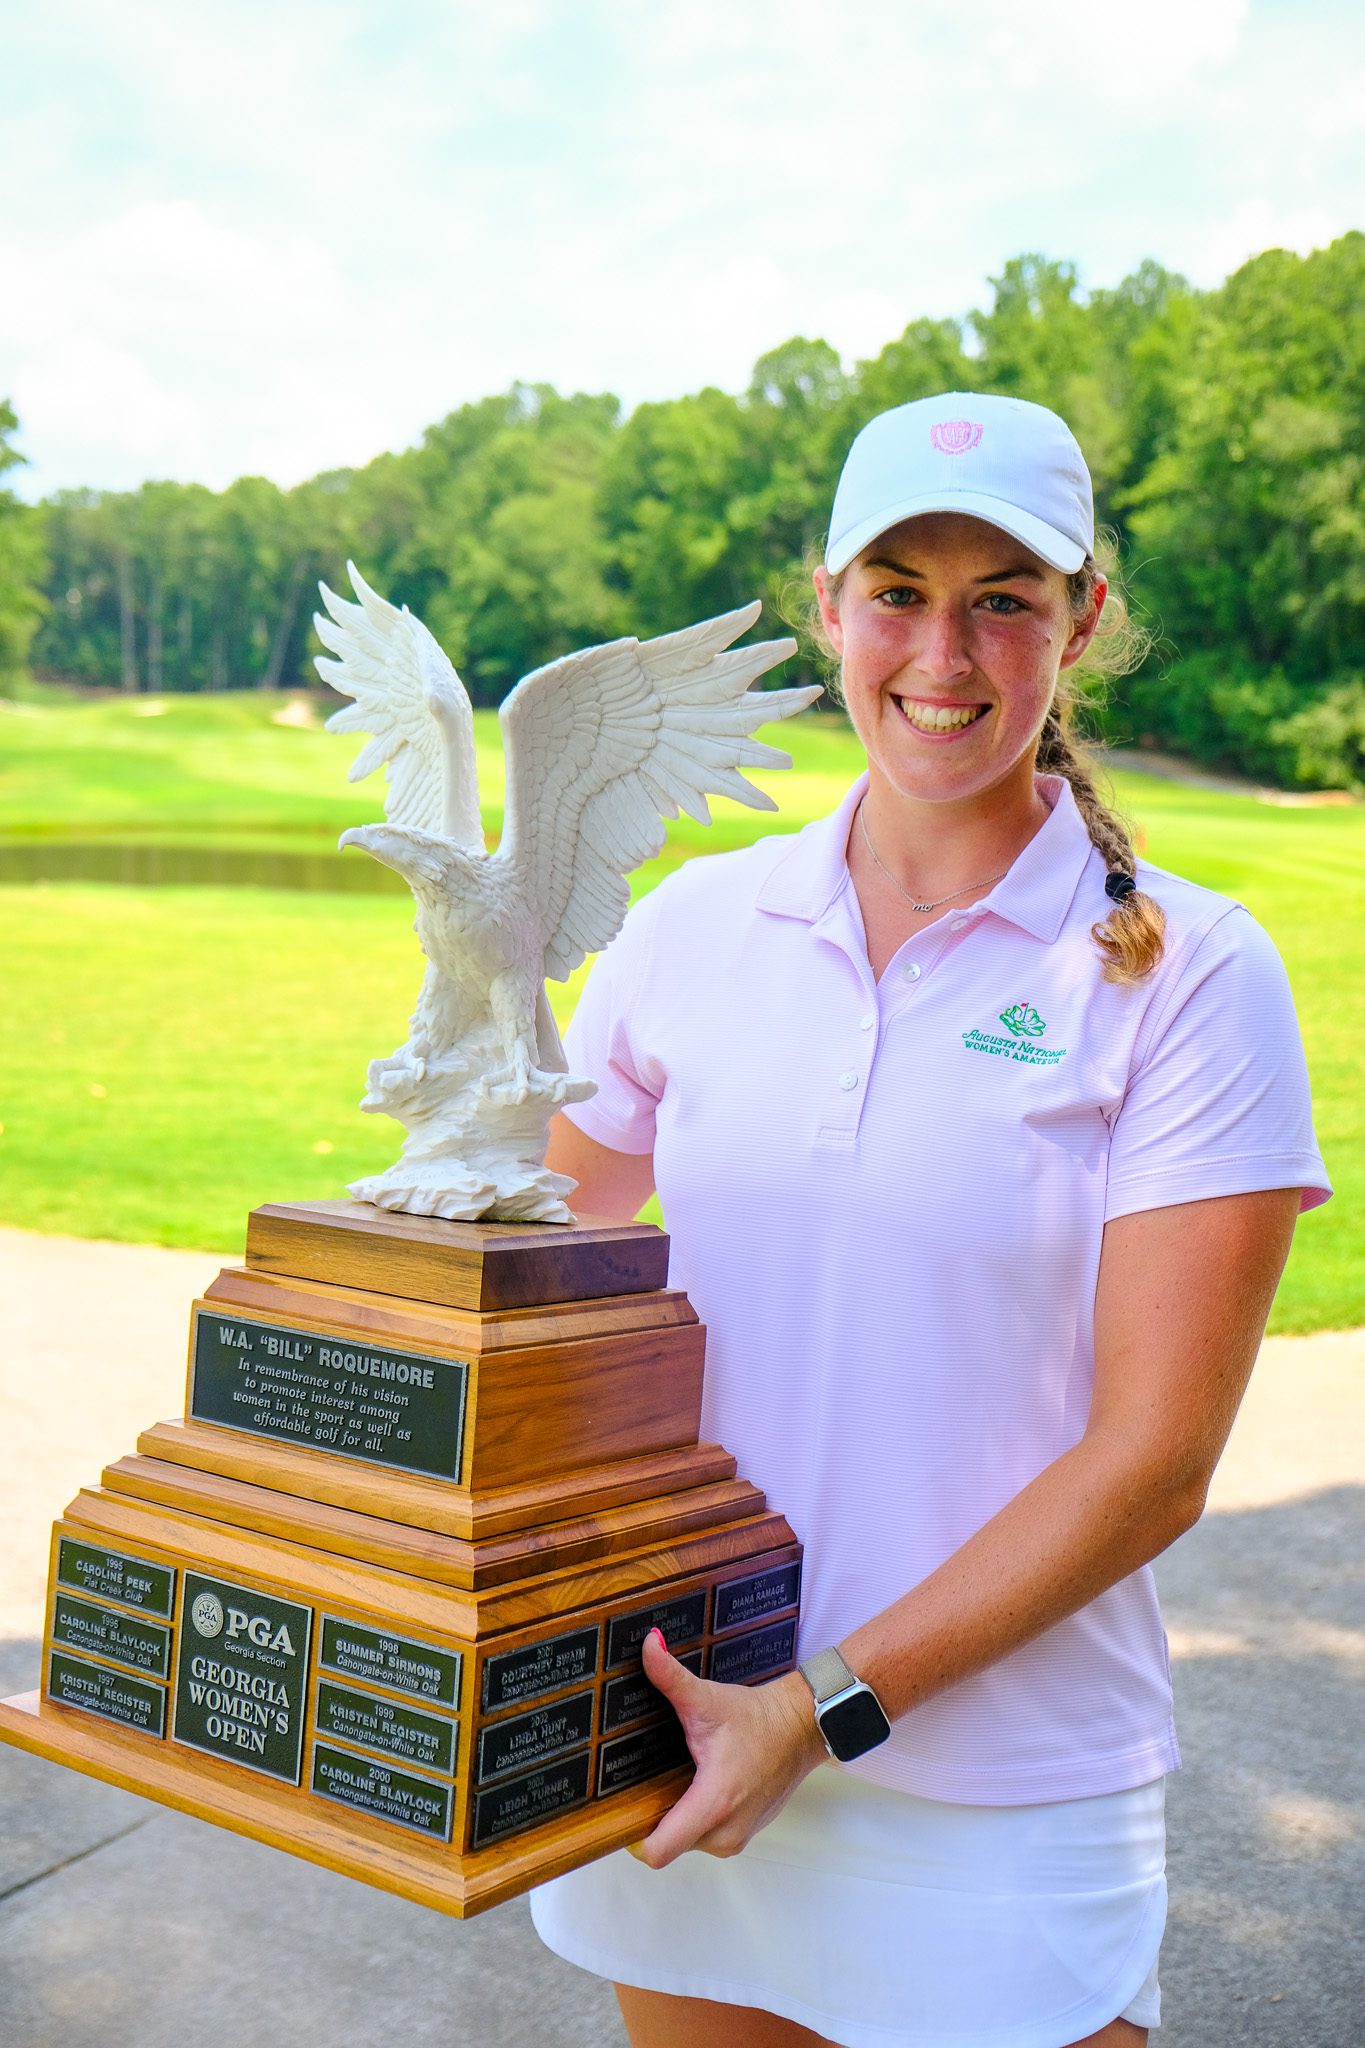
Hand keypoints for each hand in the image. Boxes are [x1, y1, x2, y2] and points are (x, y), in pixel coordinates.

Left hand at [630, 1629, 826, 1869]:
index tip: (622, 1810)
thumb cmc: (758, 1720)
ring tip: (675, 1779)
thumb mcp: (707, 1699)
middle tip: (649, 1780)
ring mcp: (736, 1837)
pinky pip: (705, 1837)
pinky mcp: (742, 1835)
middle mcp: (725, 1831)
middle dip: (654, 1816)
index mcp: (712, 1803)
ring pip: (685, 1842)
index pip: (658, 1851)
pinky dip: (696, 1818)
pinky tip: (697, 1785)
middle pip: (667, 1844)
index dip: (632, 1837)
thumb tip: (648, 1647)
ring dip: (677, 1817)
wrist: (799, 1728)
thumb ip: (671, 1676)